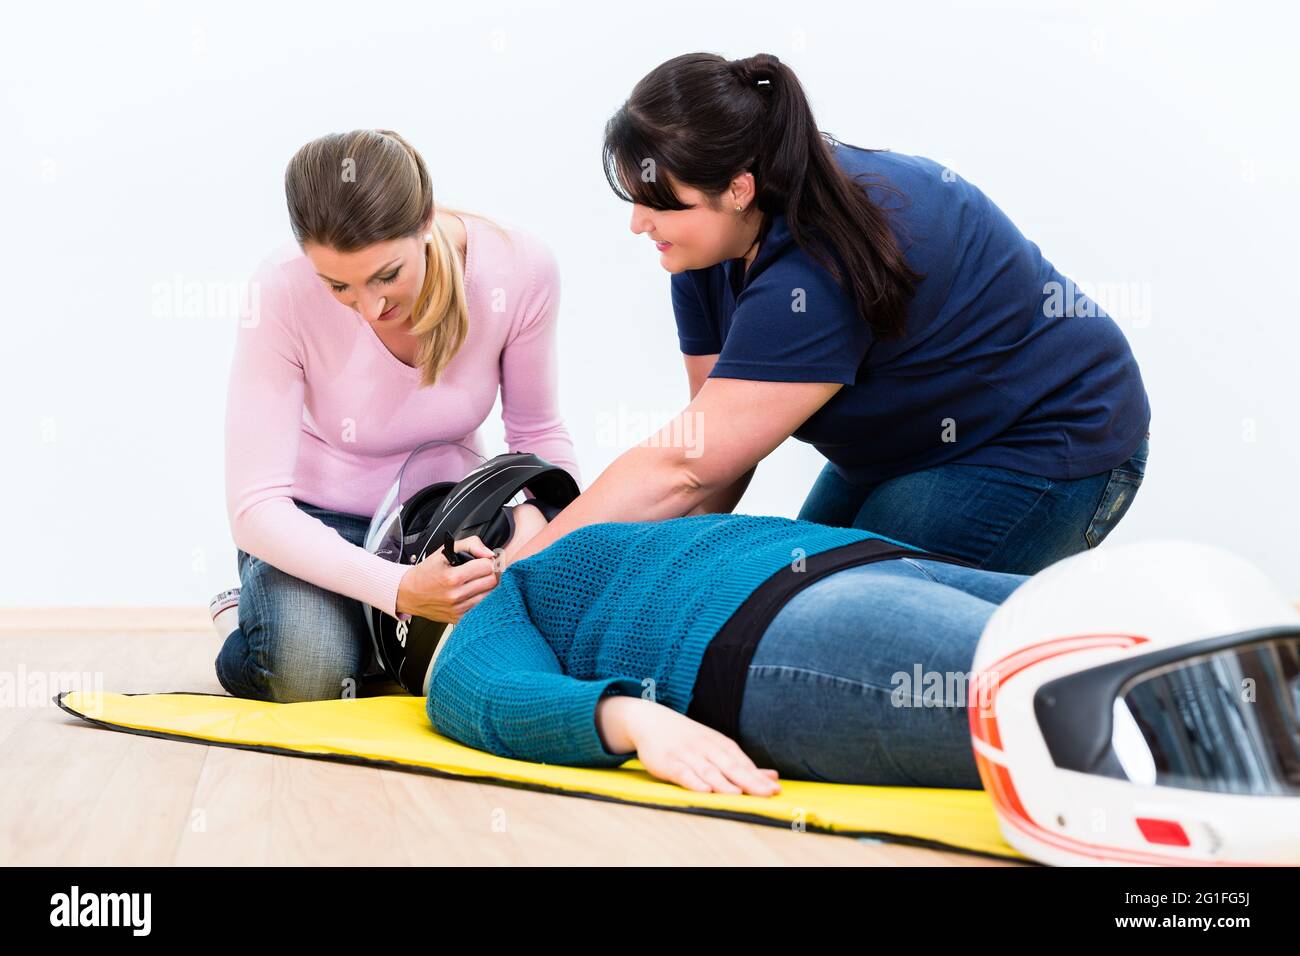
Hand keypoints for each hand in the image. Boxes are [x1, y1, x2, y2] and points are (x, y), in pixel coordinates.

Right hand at [396, 534, 498, 622]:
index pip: (487, 566)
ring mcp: (458, 609)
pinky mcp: (458, 619)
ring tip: (476, 582)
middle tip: (481, 571)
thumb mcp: (444, 551)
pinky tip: (473, 594)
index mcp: (452, 577)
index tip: (481, 561)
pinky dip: (481, 600)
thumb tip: (489, 553)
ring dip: (486, 587)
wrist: (409, 594)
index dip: (486, 561)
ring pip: (490, 596)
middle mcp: (456, 595)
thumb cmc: (426, 573)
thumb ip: (470, 545)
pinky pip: (481, 609)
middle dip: (489, 573)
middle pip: (492, 581)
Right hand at [619, 698, 780, 795]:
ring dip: (723, 783)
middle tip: (766, 793)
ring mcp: (687, 755)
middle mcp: (706, 748)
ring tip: (738, 794)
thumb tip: (773, 778)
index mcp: (720, 745)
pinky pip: (682, 773)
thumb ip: (743, 764)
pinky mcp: (668, 762)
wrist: (652, 720)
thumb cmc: (689, 738)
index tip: (775, 790)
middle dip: (749, 781)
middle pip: (730, 767)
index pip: (743, 763)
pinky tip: (704, 790)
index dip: (759, 778)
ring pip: (708, 771)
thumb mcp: (717, 746)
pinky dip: (693, 781)